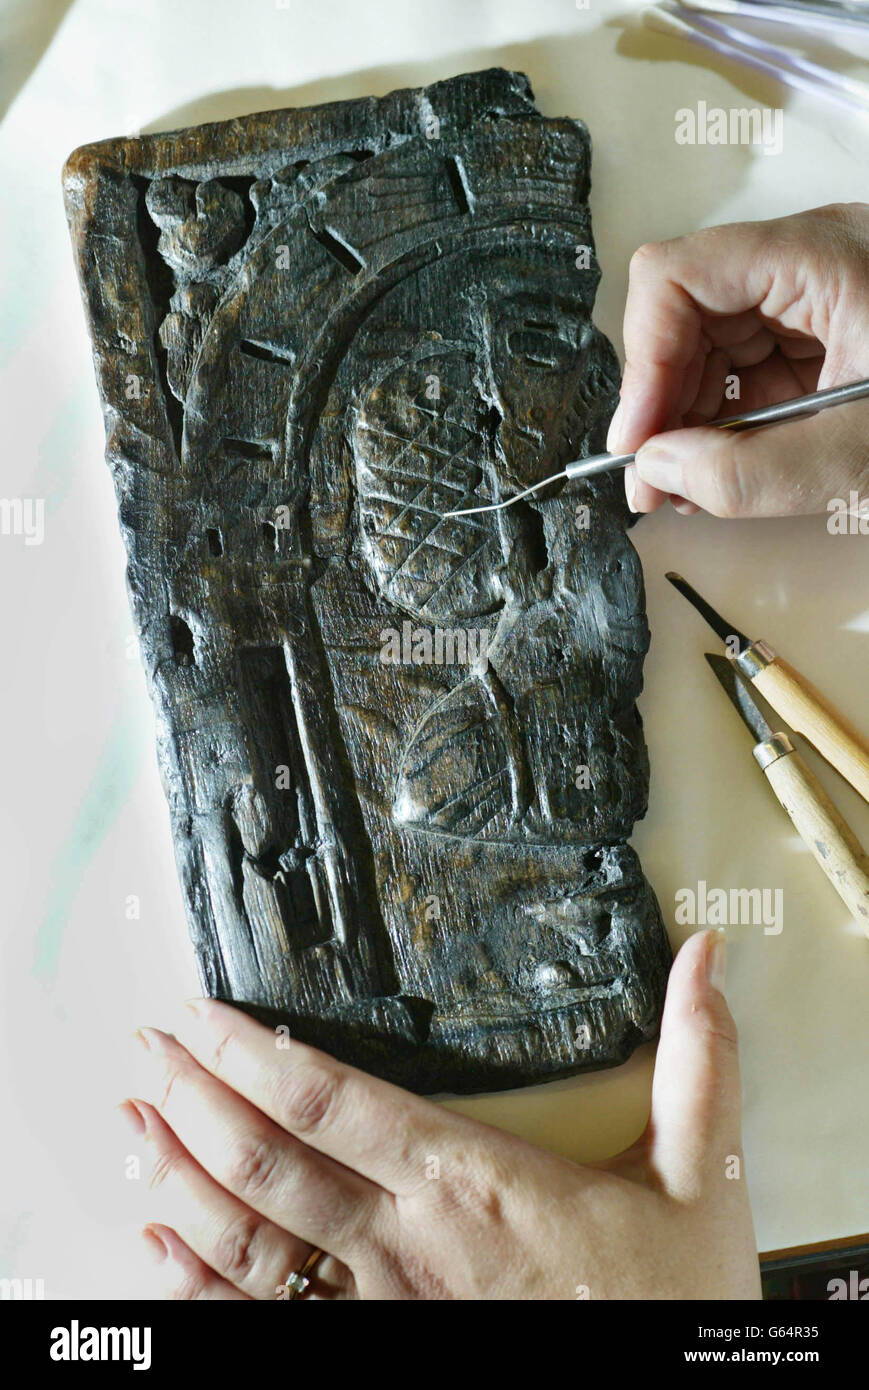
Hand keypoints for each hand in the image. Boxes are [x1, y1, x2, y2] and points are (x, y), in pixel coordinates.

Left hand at [121, 929, 759, 1300]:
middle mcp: (403, 1246)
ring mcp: (377, 1316)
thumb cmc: (674, 1310)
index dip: (247, 1051)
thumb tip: (706, 955)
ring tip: (130, 1125)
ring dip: (175, 1180)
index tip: (197, 1012)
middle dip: (190, 1096)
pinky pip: (259, 1327)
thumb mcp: (702, 1180)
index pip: (327, 1098)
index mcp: (468, 1182)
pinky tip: (158, 1250)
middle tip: (143, 1049)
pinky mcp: (371, 1361)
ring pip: (245, 1242)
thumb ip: (699, 1063)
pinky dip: (196, 1288)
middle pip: (264, 1159)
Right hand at [609, 204, 868, 517]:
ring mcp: (820, 288)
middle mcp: (814, 257)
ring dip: (689, 414)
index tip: (638, 442)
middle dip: (662, 399)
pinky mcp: (829, 324)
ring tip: (689, 486)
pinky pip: (752, 362)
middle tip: (656, 482)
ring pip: (713, 339)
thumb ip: (746, 475)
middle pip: (688, 309)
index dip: (642, 362)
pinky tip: (723, 465)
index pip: (676, 276)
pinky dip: (728, 416)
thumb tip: (658, 471)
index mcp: (824, 256)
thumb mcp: (858, 459)